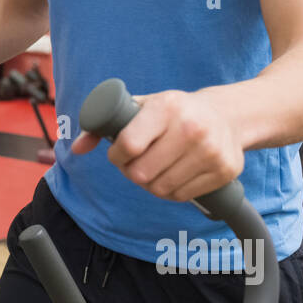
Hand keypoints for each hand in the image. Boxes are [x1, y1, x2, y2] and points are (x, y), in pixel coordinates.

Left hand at [71, 89, 243, 201]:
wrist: (226, 116)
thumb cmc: (174, 112)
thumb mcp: (141, 107)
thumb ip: (104, 124)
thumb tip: (75, 148)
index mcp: (167, 107)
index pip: (129, 145)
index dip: (116, 156)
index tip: (118, 154)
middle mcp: (192, 128)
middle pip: (141, 173)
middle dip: (131, 172)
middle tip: (135, 164)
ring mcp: (211, 151)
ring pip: (160, 188)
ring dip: (149, 184)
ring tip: (153, 169)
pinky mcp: (225, 170)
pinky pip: (181, 196)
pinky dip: (169, 191)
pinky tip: (171, 175)